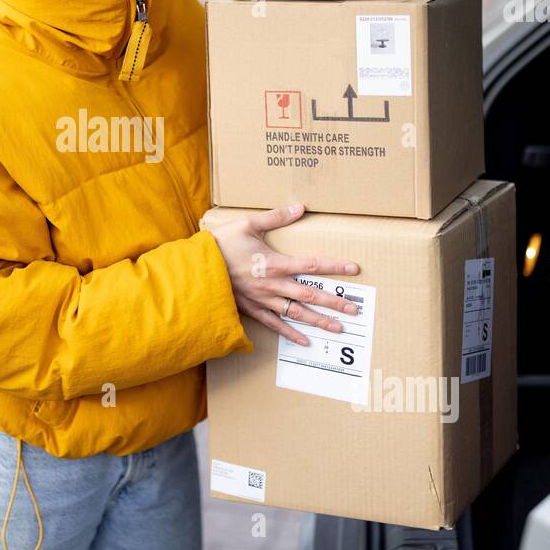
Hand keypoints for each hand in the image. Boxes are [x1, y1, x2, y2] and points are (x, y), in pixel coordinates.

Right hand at [210, 203, 360, 346]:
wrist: (195, 268)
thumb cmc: (221, 244)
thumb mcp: (247, 224)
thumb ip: (276, 217)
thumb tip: (300, 207)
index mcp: (274, 263)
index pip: (311, 265)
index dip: (334, 267)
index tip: (353, 269)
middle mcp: (272, 285)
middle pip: (310, 295)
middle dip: (334, 302)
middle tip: (354, 310)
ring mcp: (262, 300)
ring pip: (296, 314)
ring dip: (319, 321)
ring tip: (339, 328)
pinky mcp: (251, 309)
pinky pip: (274, 325)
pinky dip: (290, 334)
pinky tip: (304, 341)